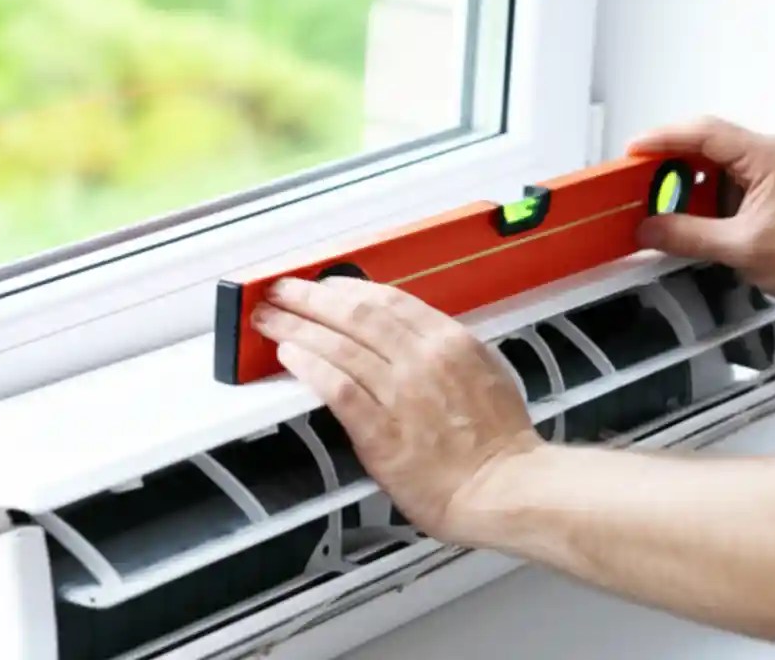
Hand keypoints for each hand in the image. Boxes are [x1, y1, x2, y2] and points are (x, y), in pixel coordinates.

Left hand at [251, 276, 539, 544]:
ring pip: (339, 345)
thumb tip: (405, 338)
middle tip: (282, 292)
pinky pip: (338, 389)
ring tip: (271, 320)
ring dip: (297, 327)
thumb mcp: (482, 373)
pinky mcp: (382, 431)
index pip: (387, 300)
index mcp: (450, 342)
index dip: (345, 288)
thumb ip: (442, 352)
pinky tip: (290, 356)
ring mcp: (401, 394)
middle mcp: (423, 359)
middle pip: (355, 314)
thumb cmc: (498, 443)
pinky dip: (311, 367)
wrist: (504, 489)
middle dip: (310, 298)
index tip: (323, 285)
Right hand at [630, 116, 774, 312]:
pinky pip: (717, 184)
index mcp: (765, 157)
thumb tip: (647, 229)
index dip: (663, 138)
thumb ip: (688, 236)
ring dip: (677, 179)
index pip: (705, 133)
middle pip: (703, 142)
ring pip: (708, 164)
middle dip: (664, 157)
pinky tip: (674, 213)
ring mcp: (762, 174)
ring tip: (646, 195)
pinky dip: (692, 196)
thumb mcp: (741, 248)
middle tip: (631, 174)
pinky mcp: (759, 194)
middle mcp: (764, 157)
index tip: (632, 151)